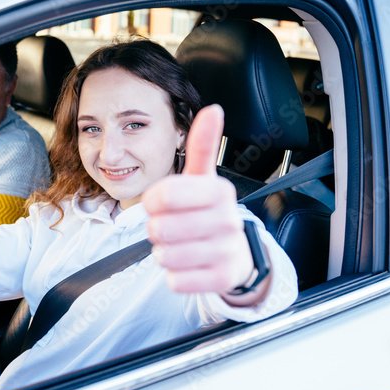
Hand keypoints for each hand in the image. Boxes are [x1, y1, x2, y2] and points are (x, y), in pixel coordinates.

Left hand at [143, 105, 268, 305]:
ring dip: (164, 252)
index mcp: (220, 191)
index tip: (158, 204)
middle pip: (160, 228)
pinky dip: (174, 275)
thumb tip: (213, 109)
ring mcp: (227, 251)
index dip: (151, 202)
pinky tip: (188, 265)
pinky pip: (176, 281)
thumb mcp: (204, 178)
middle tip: (170, 228)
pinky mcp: (222, 280)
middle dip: (157, 230)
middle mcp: (228, 219)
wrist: (237, 253)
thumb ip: (204, 145)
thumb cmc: (209, 211)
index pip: (162, 196)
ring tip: (179, 245)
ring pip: (166, 256)